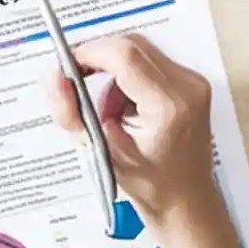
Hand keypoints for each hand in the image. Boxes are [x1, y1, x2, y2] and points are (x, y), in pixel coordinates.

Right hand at [41, 33, 214, 224]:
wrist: (185, 201)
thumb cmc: (147, 186)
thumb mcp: (100, 152)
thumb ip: (71, 113)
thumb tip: (54, 77)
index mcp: (167, 107)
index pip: (123, 56)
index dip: (89, 52)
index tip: (68, 66)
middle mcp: (187, 88)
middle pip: (131, 45)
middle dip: (98, 58)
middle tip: (78, 82)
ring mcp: (195, 83)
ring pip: (140, 50)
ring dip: (114, 70)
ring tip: (109, 111)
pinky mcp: (194, 83)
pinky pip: (152, 61)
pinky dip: (130, 76)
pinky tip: (126, 109)